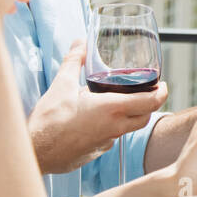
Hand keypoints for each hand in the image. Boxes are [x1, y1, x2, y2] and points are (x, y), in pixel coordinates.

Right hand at [27, 40, 170, 173]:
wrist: (34, 153)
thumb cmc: (48, 121)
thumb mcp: (61, 85)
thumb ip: (73, 61)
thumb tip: (80, 43)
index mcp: (112, 110)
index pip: (152, 102)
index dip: (162, 92)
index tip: (163, 85)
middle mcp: (115, 128)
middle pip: (145, 116)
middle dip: (149, 104)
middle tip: (145, 91)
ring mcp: (106, 143)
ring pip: (127, 128)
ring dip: (128, 116)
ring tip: (116, 102)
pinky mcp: (95, 153)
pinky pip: (110, 138)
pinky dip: (110, 127)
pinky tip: (94, 120)